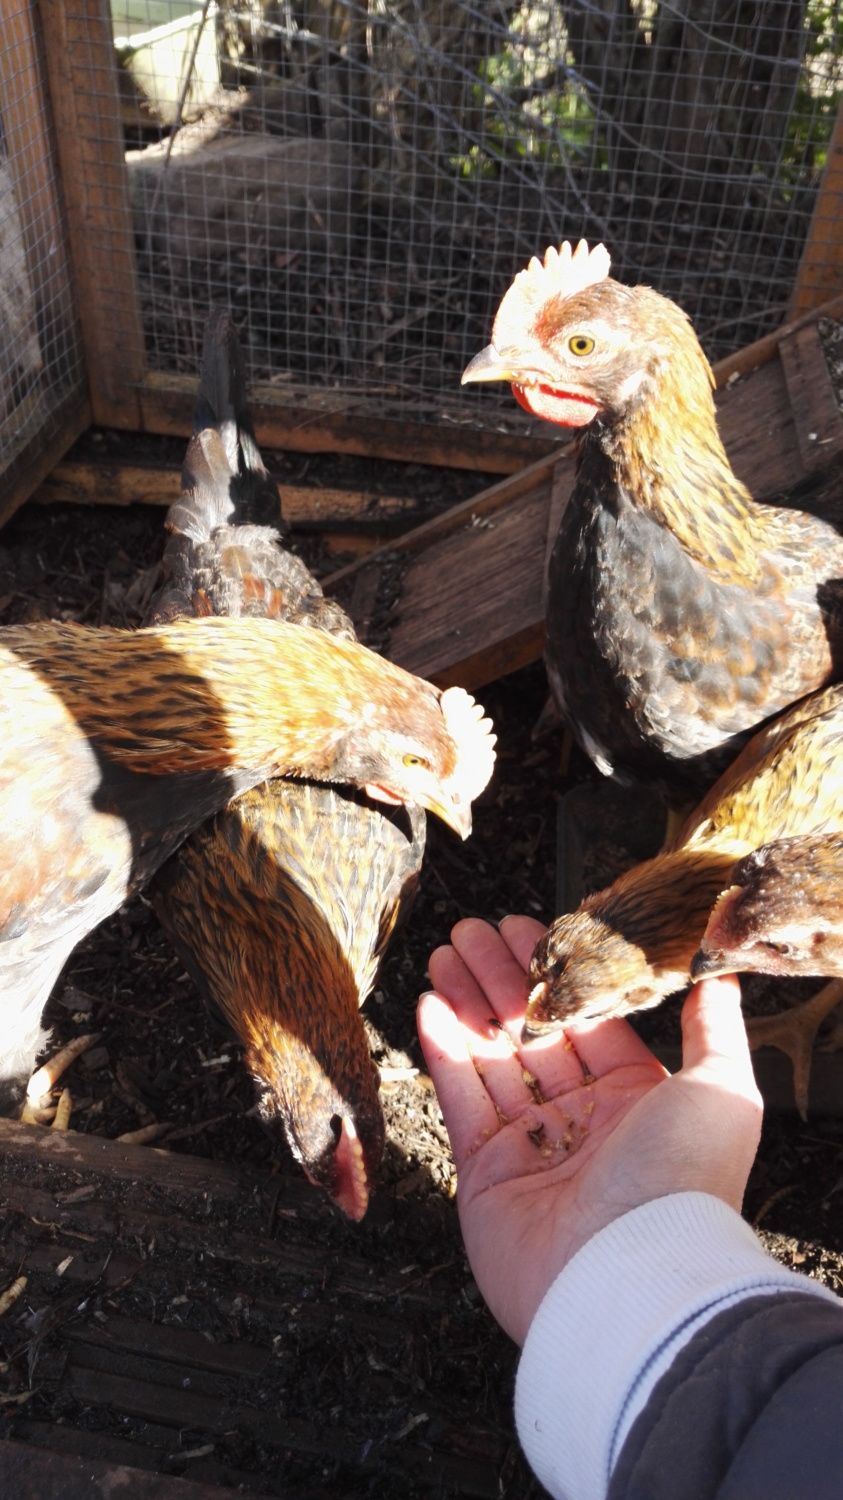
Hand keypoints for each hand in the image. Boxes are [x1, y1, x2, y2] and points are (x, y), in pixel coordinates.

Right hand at [417, 916, 762, 1344]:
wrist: (629, 1275)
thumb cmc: (682, 1180)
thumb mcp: (721, 1089)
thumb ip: (712, 1027)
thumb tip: (717, 975)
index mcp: (636, 1101)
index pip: (587, 1021)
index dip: (555, 974)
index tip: (525, 929)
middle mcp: (582, 1124)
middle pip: (532, 1033)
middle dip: (500, 979)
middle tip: (471, 930)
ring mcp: (530, 1149)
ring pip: (490, 1058)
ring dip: (466, 1002)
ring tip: (444, 952)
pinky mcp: (485, 1175)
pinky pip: (461, 1100)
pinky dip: (443, 1051)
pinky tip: (430, 1002)